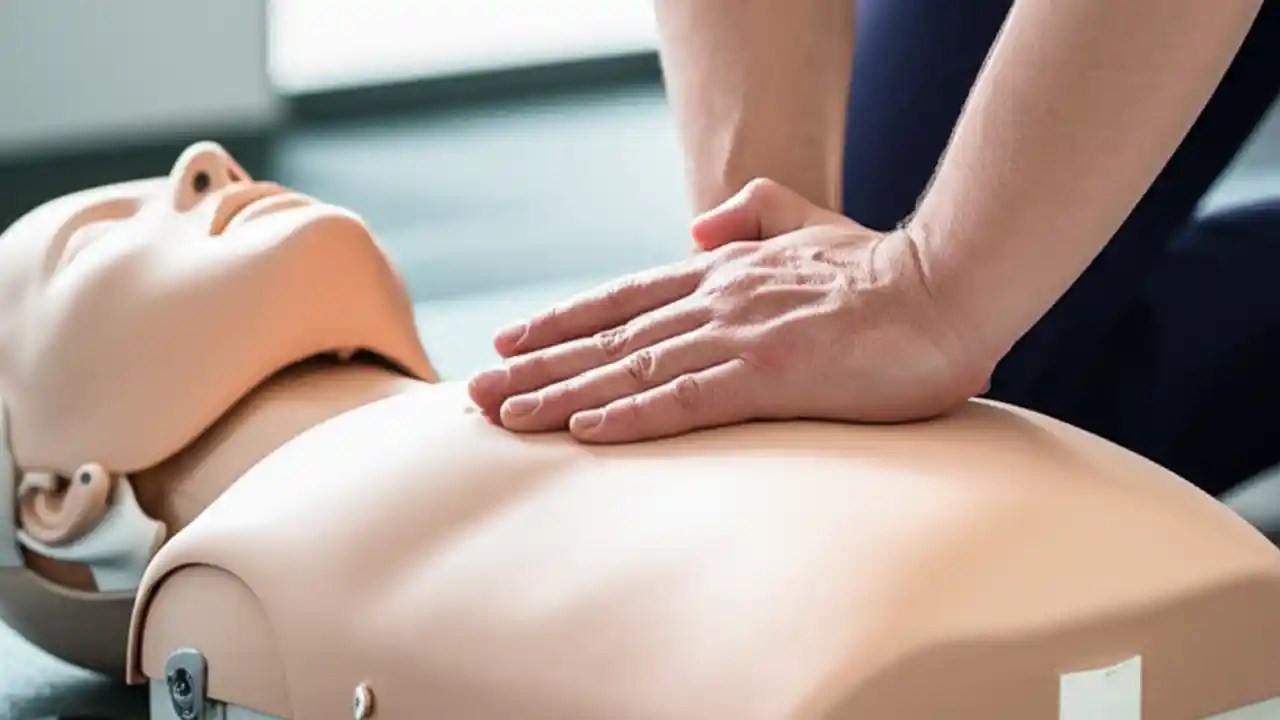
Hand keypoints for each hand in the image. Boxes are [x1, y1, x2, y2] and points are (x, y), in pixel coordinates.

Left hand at [468, 178, 991, 442]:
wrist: (950, 286)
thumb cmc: (885, 267)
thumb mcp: (810, 221)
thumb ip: (752, 212)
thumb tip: (695, 224)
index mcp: (722, 272)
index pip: (621, 299)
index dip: (559, 321)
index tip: (509, 342)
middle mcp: (715, 301)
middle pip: (606, 338)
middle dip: (535, 367)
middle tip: (474, 394)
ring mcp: (738, 337)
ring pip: (630, 370)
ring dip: (561, 396)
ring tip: (504, 417)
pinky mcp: (770, 375)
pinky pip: (685, 401)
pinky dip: (630, 416)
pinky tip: (584, 431)